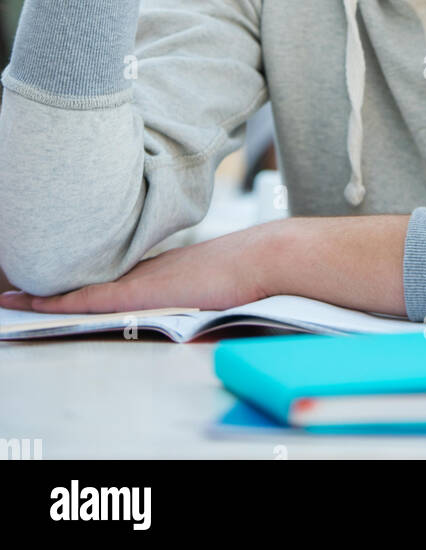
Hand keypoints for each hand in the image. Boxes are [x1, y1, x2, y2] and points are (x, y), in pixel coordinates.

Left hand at [0, 225, 275, 314]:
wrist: (262, 258)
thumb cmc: (248, 270)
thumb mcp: (210, 277)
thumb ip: (189, 285)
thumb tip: (186, 302)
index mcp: (158, 266)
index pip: (106, 271)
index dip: (75, 274)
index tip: (50, 272)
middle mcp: (143, 268)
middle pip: (88, 275)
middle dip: (48, 282)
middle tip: (12, 288)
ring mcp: (141, 278)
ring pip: (82, 286)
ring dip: (45, 294)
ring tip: (11, 298)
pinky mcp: (142, 292)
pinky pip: (92, 299)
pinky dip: (62, 303)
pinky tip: (37, 305)